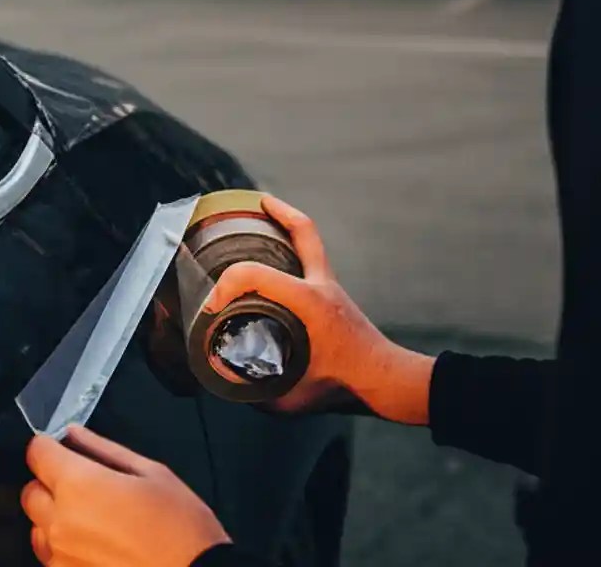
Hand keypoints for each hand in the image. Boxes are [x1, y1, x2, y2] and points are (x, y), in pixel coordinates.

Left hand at [21, 425, 228, 566]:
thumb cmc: (181, 527)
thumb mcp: (151, 473)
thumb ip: (104, 449)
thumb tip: (73, 434)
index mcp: (78, 485)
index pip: (37, 452)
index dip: (49, 447)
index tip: (63, 451)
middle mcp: (59, 521)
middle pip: (31, 491)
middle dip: (50, 483)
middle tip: (86, 488)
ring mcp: (60, 556)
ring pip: (38, 527)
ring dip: (55, 519)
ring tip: (95, 523)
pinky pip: (51, 557)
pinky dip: (64, 548)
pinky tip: (97, 548)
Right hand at [201, 195, 435, 424]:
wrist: (387, 380)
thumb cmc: (345, 386)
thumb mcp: (292, 397)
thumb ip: (256, 394)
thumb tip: (227, 385)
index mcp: (307, 302)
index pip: (254, 274)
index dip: (225, 286)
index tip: (213, 308)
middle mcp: (320, 286)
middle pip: (304, 232)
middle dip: (279, 211)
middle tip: (257, 202)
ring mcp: (331, 288)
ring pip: (312, 241)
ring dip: (290, 225)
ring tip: (268, 217)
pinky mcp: (335, 298)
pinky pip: (312, 262)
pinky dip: (296, 251)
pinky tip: (279, 260)